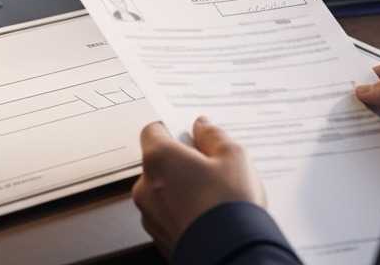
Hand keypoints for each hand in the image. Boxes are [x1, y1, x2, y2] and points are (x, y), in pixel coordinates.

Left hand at [132, 117, 266, 257]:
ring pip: (163, 192)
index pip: (152, 130)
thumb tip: (203, 126)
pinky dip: (183, 212)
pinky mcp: (159, 238)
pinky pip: (168, 216)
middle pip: (159, 163)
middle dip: (182, 163)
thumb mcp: (233, 157)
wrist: (232, 256)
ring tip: (214, 196)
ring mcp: (150, 216)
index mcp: (159, 159)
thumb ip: (213, 135)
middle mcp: (145, 187)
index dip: (173, 130)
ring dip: (182, 189)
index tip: (191, 135)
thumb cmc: (230, 206)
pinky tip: (208, 215)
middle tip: (212, 168)